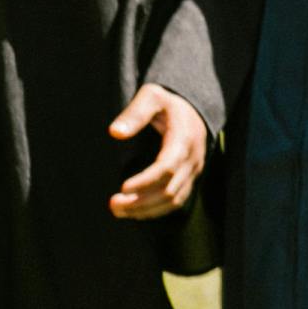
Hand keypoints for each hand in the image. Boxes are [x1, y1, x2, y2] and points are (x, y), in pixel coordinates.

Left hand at [105, 82, 209, 218]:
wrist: (192, 108)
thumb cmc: (167, 102)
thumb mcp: (151, 97)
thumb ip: (134, 113)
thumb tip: (115, 133)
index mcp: (184, 139)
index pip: (167, 168)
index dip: (145, 182)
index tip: (122, 187)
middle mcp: (193, 158)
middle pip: (169, 189)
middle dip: (141, 201)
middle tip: (113, 204)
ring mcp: (194, 170)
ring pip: (174, 200)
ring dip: (146, 210)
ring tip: (119, 210)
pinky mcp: (191, 178)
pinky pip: (177, 201)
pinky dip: (157, 210)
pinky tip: (136, 211)